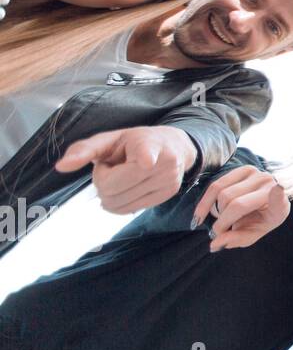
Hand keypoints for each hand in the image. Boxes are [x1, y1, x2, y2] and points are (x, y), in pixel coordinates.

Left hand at [56, 126, 198, 213]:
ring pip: (119, 203)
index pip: (146, 154)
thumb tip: (60, 167)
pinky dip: (120, 202)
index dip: (145, 158)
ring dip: (111, 193)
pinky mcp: (168, 195)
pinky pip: (129, 210)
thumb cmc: (135, 142)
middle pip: (113, 188)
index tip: (146, 162)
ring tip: (123, 175)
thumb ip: (84, 150)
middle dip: (102, 181)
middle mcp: (163, 163)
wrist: (174, 147)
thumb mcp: (111, 139)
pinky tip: (129, 186)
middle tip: (113, 168)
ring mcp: (168, 181)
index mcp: (148, 143)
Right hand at [190, 163, 289, 250]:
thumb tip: (214, 243)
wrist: (261, 203)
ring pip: (222, 194)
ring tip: (221, 220)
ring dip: (215, 212)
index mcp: (278, 205)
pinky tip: (200, 216)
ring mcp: (257, 174)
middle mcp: (269, 185)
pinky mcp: (243, 169)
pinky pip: (216, 185)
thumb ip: (236, 239)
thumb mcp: (252, 234)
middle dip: (221, 222)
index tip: (278, 188)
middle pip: (235, 204)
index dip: (277, 194)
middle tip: (218, 232)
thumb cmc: (258, 221)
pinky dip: (205, 203)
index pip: (278, 198)